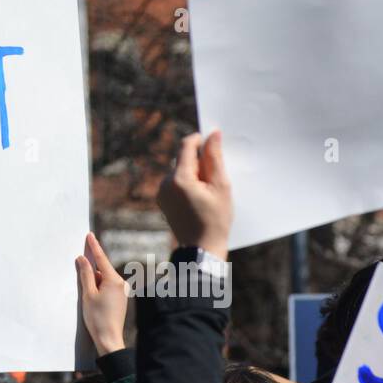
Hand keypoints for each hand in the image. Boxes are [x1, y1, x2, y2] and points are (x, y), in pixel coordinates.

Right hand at [75, 233, 128, 356]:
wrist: (109, 339)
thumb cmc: (97, 317)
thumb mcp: (88, 294)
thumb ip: (85, 274)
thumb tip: (82, 259)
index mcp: (113, 280)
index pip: (101, 259)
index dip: (94, 247)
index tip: (90, 235)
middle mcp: (121, 284)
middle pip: (102, 270)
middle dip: (91, 273)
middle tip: (84, 285)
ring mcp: (122, 292)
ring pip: (104, 280)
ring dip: (94, 284)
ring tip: (89, 300)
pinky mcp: (120, 299)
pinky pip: (107, 288)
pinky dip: (98, 289)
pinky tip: (93, 301)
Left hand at [156, 130, 231, 258]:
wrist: (201, 249)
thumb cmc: (215, 220)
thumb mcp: (221, 187)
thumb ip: (215, 158)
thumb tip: (213, 134)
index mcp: (179, 178)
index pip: (186, 146)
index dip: (199, 140)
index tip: (213, 140)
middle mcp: (165, 183)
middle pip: (183, 159)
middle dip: (200, 162)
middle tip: (216, 177)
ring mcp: (161, 192)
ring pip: (180, 171)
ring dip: (194, 173)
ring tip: (209, 191)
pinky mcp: (162, 200)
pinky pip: (175, 183)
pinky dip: (188, 183)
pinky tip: (200, 197)